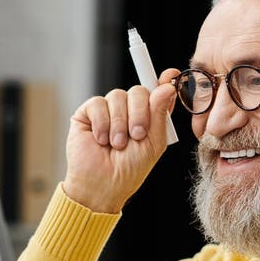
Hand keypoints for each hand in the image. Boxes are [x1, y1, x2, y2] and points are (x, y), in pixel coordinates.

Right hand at [63, 69, 178, 213]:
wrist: (103, 184)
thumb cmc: (130, 170)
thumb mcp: (153, 143)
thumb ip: (160, 114)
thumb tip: (167, 86)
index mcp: (148, 117)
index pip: (157, 92)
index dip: (164, 82)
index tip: (172, 76)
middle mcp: (129, 110)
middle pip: (138, 90)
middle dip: (139, 113)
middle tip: (136, 135)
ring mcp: (108, 110)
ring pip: (117, 95)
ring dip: (119, 123)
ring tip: (116, 144)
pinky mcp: (87, 113)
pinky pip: (97, 103)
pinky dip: (102, 123)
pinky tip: (101, 140)